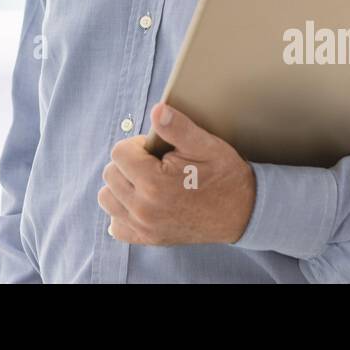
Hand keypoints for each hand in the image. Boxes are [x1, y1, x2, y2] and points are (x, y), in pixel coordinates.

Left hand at [97, 102, 256, 245]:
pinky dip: (124, 212)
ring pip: (107, 198)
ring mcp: (144, 228)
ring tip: (147, 181)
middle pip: (110, 174)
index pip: (119, 152)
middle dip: (129, 163)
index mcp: (154, 184)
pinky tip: (143, 202)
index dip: (138, 145)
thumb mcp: (205, 144)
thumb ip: (178, 127)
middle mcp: (144, 210)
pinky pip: (116, 225)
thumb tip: (157, 110)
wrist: (242, 212)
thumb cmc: (223, 175)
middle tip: (156, 164)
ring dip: (122, 186)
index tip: (157, 151)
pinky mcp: (147, 239)